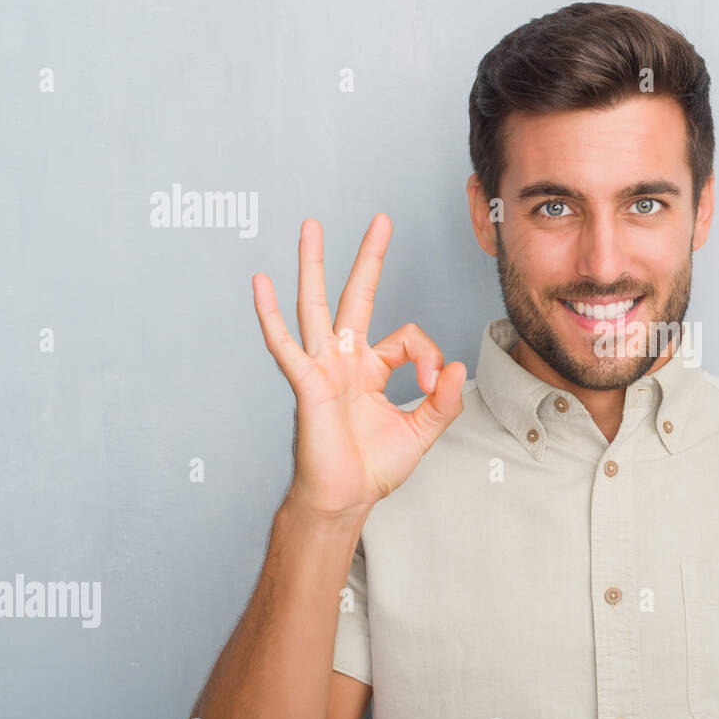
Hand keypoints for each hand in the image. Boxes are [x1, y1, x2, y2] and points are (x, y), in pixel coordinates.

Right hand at [252, 214, 466, 518]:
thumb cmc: (373, 466)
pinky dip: (270, 314)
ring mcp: (322, 367)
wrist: (344, 498)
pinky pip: (285, 344)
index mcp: (371, 367)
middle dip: (369, 257)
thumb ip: (443, 400)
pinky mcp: (306, 384)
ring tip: (311, 227)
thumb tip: (457, 367)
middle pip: (356, 295)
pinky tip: (261, 282)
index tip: (435, 383)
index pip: (406, 337)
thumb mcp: (422, 430)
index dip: (427, 355)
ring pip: (316, 305)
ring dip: (314, 265)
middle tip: (381, 220)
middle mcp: (344, 359)